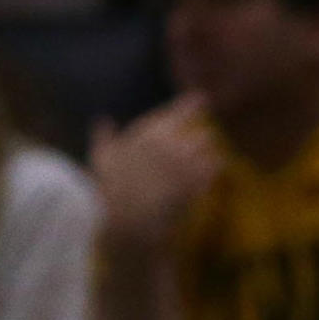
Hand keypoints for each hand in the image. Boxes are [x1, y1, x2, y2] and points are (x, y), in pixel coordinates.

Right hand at [88, 97, 218, 250]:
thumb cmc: (112, 192)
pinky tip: (216, 168)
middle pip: (198, 132)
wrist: (128, 221)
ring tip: (207, 157)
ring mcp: (182, 163)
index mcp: (146, 134)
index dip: (191, 103)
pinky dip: (215, 167)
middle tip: (203, 141)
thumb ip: (103, 137)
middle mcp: (166, 144)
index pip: (175, 112)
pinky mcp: (194, 182)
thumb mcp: (102, 160)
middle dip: (201, 138)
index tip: (203, 98)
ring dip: (209, 152)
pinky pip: (214, 167)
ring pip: (208, 147)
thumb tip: (102, 121)